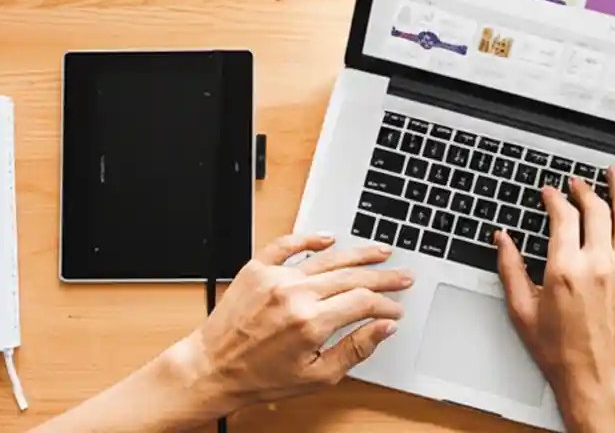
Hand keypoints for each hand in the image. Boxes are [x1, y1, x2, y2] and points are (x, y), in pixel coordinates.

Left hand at [31, 234, 411, 432]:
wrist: (212, 368)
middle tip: (402, 276)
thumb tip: (383, 328)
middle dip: (383, 276)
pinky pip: (287, 245)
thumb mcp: (317, 377)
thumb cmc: (259, 378)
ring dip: (358, 253)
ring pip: (327, 258)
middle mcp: (294, 294)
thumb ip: (355, 349)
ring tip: (380, 252)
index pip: (363, 302)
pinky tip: (328, 238)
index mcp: (311, 322)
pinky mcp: (257, 269)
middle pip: (352, 276)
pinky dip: (309, 238)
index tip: (395, 309)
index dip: (386, 304)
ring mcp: (275, 278)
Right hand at [496, 167, 614, 432]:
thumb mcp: (522, 310)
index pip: (562, 216)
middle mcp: (598, 265)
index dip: (554, 197)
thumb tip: (501, 239)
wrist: (598, 379)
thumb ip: (510, 269)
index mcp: (565, 269)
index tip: (549, 192)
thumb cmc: (560, 351)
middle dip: (584, 189)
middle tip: (577, 182)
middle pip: (595, 210)